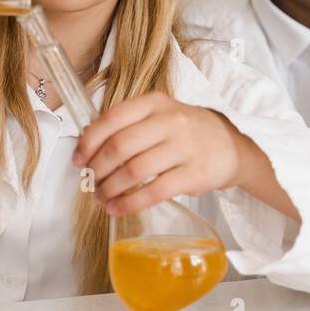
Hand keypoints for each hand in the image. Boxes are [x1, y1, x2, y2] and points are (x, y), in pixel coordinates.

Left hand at [72, 92, 246, 214]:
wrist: (231, 147)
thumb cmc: (186, 132)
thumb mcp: (160, 115)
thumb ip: (128, 124)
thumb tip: (88, 143)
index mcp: (155, 102)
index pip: (112, 118)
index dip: (89, 141)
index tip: (79, 159)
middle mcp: (170, 120)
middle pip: (119, 146)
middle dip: (97, 169)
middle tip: (90, 182)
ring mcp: (184, 146)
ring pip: (134, 170)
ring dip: (110, 188)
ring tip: (101, 197)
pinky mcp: (194, 174)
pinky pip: (154, 191)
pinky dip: (130, 203)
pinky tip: (118, 208)